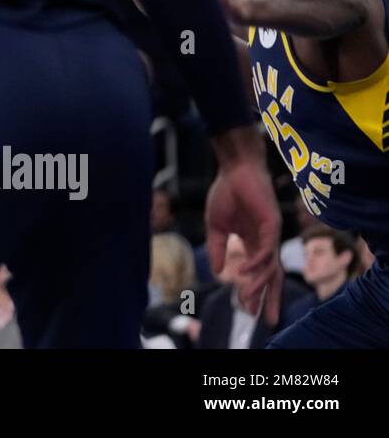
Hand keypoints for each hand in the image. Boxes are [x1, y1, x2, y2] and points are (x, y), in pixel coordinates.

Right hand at [206, 127, 282, 324]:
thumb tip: (219, 273)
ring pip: (270, 267)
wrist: (234, 169)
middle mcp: (266, 242)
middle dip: (269, 298)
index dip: (254, 290)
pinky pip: (267, 251)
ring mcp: (271, 234)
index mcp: (253, 242)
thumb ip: (218, 249)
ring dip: (258, 285)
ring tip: (247, 299)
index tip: (246, 308)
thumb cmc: (226, 193)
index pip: (259, 272)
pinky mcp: (273, 225)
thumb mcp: (216, 226)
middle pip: (272, 276)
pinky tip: (243, 273)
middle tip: (266, 320)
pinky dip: (256, 264)